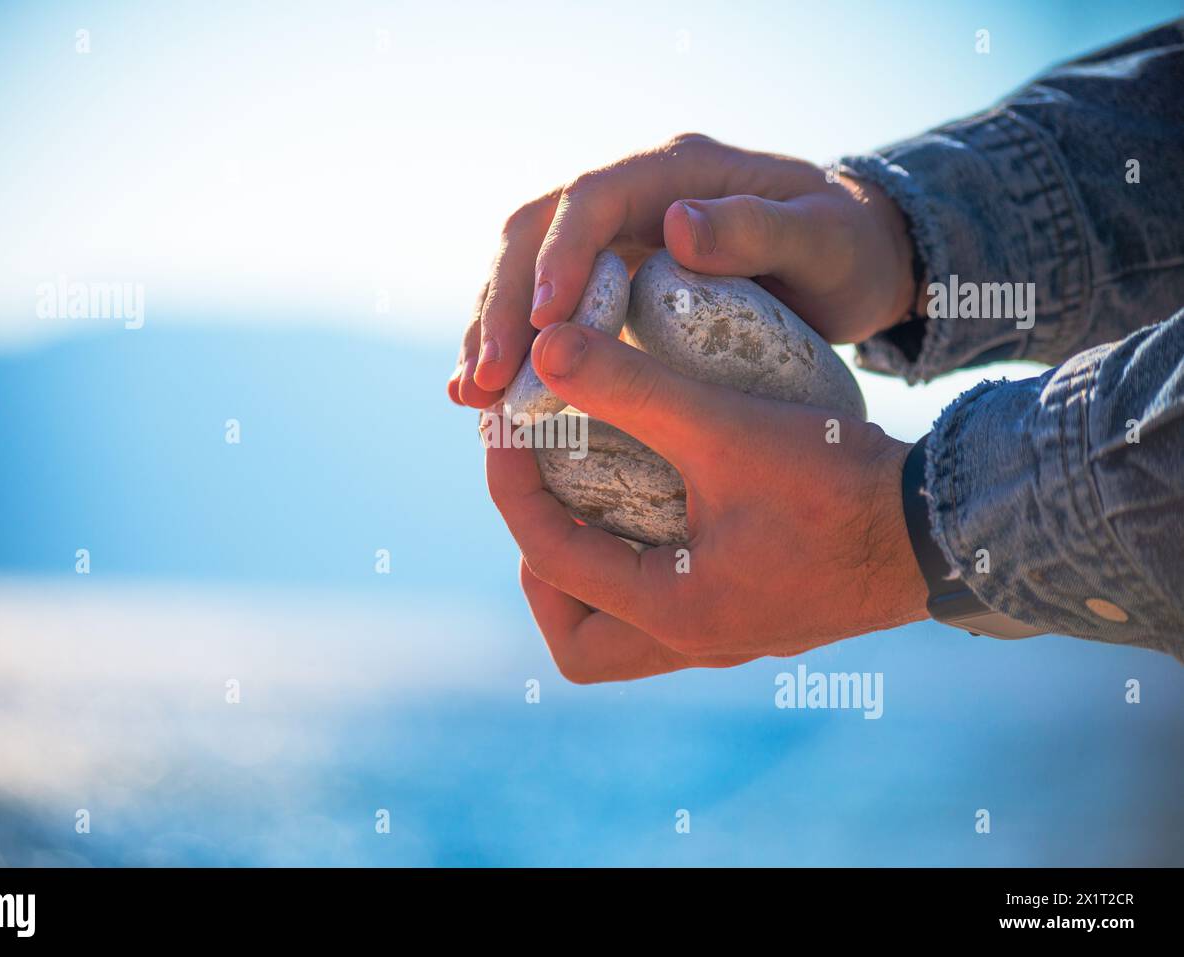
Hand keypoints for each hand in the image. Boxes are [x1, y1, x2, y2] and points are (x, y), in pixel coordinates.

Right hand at [450, 133, 916, 407]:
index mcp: (674, 170)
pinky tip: (485, 396)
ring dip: (490, 329)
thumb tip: (674, 224)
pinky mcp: (606, 277)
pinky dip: (510, 346)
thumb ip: (758, 227)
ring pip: (521, 268)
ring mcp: (612, 236)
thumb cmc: (843, 250)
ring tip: (470, 397)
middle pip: (535, 233)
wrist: (849, 263)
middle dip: (502, 304)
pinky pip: (540, 304)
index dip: (557, 258)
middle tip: (487, 379)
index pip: (591, 200)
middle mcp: (630, 195)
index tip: (541, 324)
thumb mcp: (822, 237)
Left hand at [485, 322, 928, 682]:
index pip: (552, 561)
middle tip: (547, 497)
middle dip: (544, 570)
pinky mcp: (755, 619)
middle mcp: (696, 643)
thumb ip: (633, 387)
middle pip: (578, 644)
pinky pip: (667, 615)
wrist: (948, 526)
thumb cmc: (842, 480)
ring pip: (622, 640)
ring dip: (592, 577)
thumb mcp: (727, 428)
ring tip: (592, 501)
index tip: (501, 436)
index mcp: (677, 612)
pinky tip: (654, 505)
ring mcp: (729, 638)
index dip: (511, 493)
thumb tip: (546, 348)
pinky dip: (639, 568)